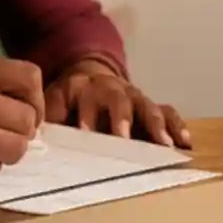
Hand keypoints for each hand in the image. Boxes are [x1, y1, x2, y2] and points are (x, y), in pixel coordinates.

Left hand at [45, 58, 190, 148]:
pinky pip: (167, 111)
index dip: (85, 114)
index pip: (84, 98)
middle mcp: (110, 88)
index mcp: (81, 86)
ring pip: (147, 105)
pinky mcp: (149, 105)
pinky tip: (184, 144)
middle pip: (118, 99)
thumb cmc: (67, 101)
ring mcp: (133, 95)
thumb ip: (48, 120)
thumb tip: (37, 141)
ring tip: (165, 145)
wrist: (88, 77)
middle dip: (122, 118)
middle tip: (125, 138)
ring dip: (156, 125)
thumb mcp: (51, 103)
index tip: (86, 132)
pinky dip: (177, 126)